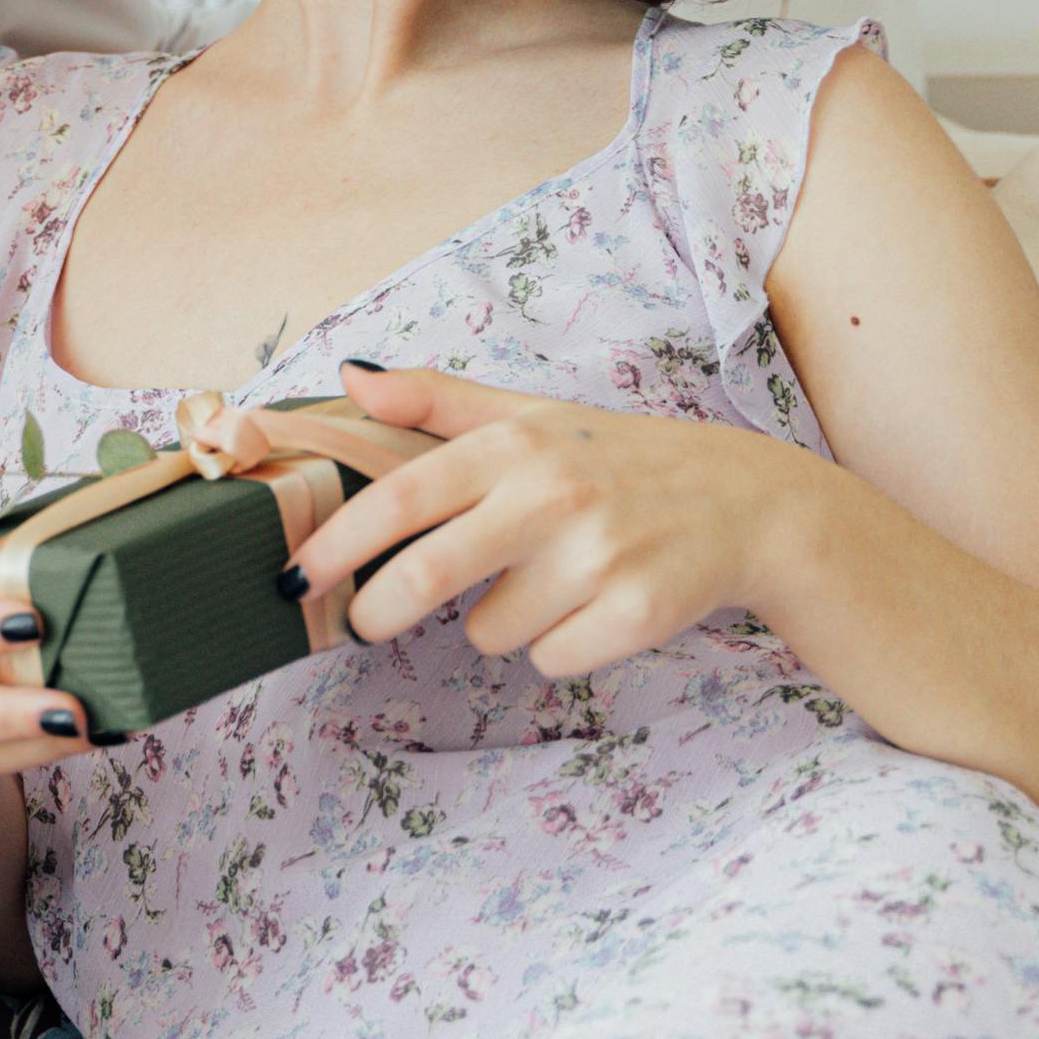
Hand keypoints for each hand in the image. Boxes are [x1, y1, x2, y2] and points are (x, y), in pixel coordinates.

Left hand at [288, 364, 823, 678]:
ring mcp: (598, 557)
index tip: (295, 572)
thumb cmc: (615, 459)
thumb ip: (435, 401)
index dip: (340, 540)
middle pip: (430, 574)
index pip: (403, 494)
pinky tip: (592, 607)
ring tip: (550, 582)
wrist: (743, 502)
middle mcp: (553, 495)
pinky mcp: (636, 613)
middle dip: (380, 609)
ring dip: (502, 622)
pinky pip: (549, 659)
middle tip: (364, 621)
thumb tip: (349, 379)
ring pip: (490, 631)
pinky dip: (558, 646)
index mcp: (515, 446)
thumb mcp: (528, 416)